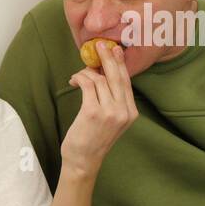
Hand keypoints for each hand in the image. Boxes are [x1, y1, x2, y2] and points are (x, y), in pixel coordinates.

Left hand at [60, 42, 137, 177]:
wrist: (84, 161)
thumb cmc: (93, 140)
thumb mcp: (110, 120)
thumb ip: (111, 100)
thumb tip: (102, 73)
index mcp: (131, 112)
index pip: (127, 82)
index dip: (120, 64)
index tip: (114, 50)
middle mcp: (124, 111)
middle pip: (117, 77)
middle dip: (108, 58)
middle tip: (100, 44)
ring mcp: (110, 112)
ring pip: (100, 80)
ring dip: (86, 72)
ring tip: (78, 75)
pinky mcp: (93, 112)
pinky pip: (88, 85)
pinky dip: (80, 78)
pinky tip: (74, 80)